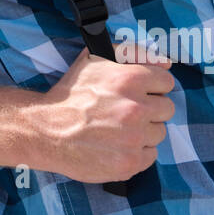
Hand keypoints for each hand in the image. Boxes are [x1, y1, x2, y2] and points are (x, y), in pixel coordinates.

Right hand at [29, 43, 175, 183]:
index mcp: (129, 79)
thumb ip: (133, 53)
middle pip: (167, 109)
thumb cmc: (71, 93)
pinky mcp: (130, 162)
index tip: (138, 92)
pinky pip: (150, 154)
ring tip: (118, 129)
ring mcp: (134, 137)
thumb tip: (166, 64)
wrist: (47, 130)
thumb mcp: (95, 58)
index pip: (167, 82)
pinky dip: (137, 151)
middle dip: (149, 108)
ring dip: (143, 131)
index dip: (152, 86)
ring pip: (159, 132)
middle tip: (126, 111)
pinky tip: (117, 145)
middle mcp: (135, 108)